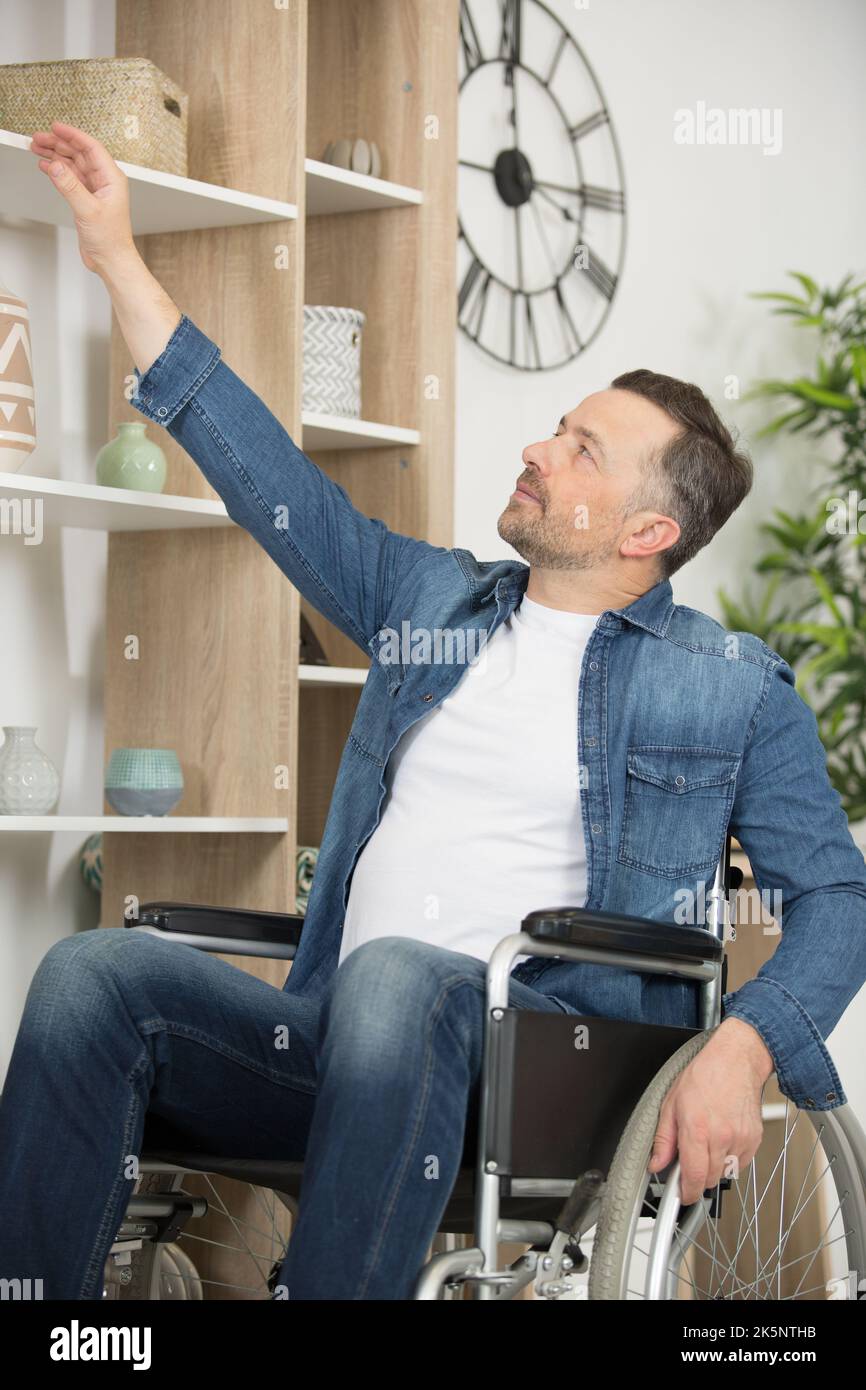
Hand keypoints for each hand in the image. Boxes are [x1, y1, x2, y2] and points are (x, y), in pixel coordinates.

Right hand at [29, 121, 136, 272]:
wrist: (111, 259)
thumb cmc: (111, 239)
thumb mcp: (88, 210)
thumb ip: (70, 187)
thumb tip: (56, 166)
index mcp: (111, 178)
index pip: (91, 148)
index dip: (73, 135)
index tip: (56, 127)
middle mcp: (103, 181)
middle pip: (79, 154)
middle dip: (59, 144)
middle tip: (39, 138)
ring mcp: (94, 190)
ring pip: (72, 165)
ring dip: (55, 156)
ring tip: (37, 148)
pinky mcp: (85, 199)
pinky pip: (69, 179)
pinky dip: (57, 172)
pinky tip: (46, 166)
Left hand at [647, 1019, 771, 1205]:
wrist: (736, 1061)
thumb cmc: (704, 1076)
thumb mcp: (671, 1103)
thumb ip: (663, 1139)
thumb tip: (656, 1163)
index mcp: (697, 1129)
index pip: (694, 1177)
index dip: (686, 1193)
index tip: (682, 1195)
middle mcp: (721, 1137)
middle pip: (709, 1179)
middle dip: (697, 1176)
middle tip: (690, 1159)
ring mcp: (740, 1139)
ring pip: (724, 1173)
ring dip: (713, 1167)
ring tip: (707, 1142)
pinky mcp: (754, 1139)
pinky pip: (740, 1164)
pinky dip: (729, 1159)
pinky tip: (722, 1139)